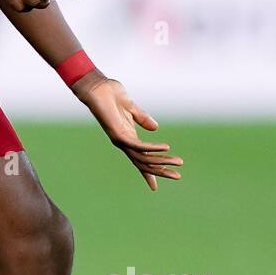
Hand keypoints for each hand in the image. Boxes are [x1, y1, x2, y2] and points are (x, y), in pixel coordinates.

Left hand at [71, 71, 183, 191]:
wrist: (97, 86)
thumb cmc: (110, 94)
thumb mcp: (131, 107)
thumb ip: (142, 118)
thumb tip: (155, 128)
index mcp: (127, 137)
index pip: (140, 158)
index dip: (148, 173)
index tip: (154, 187)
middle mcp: (123, 142)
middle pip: (143, 163)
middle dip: (160, 171)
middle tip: (178, 176)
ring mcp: (120, 139)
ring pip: (143, 157)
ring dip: (161, 161)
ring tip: (179, 161)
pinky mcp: (118, 134)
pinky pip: (138, 145)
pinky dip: (152, 148)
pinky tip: (166, 148)